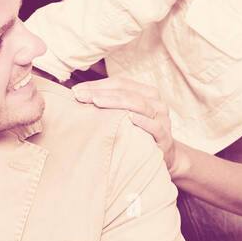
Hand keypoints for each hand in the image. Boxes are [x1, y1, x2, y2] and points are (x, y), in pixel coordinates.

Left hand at [73, 76, 188, 175]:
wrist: (164, 157)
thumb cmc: (139, 134)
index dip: (98, 84)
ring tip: (97, 102)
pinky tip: (129, 118)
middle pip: (127, 92)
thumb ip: (112, 106)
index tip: (76, 90)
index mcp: (146, 93)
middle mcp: (155, 103)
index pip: (120, 83)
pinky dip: (143, 122)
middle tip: (80, 96)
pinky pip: (155, 127)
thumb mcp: (127, 117)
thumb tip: (79, 97)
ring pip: (140, 105)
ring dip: (117, 102)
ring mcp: (162, 119)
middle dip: (101, 93)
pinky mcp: (165, 137)